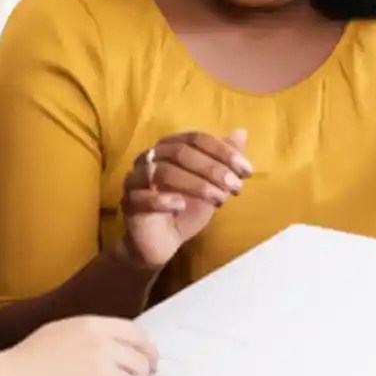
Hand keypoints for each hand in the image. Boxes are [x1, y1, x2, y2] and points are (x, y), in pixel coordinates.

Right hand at [0, 316, 157, 375]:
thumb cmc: (29, 358)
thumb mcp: (62, 330)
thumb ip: (93, 333)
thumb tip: (120, 346)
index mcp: (94, 326)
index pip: (136, 333)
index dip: (148, 349)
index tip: (150, 360)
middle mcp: (103, 347)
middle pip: (141, 361)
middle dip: (141, 374)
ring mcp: (102, 373)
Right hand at [119, 129, 252, 267]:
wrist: (162, 242)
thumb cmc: (186, 209)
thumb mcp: (211, 185)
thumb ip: (223, 160)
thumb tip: (241, 132)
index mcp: (169, 147)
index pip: (196, 138)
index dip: (223, 151)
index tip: (246, 170)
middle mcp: (149, 157)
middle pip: (180, 152)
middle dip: (213, 168)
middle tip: (236, 186)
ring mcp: (135, 179)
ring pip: (163, 171)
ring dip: (196, 185)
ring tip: (219, 200)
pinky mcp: (128, 203)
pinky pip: (142, 196)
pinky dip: (164, 200)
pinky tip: (182, 206)